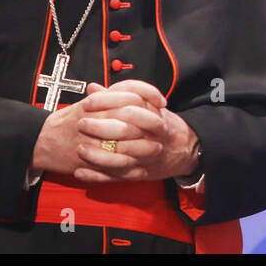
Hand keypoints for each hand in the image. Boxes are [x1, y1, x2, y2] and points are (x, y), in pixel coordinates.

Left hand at [71, 81, 199, 183]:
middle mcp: (152, 137)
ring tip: (80, 149)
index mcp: (154, 116)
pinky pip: (116, 177)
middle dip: (101, 128)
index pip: (131, 106)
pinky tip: (81, 172)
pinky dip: (97, 176)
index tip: (88, 103)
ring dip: (98, 156)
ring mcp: (145, 157)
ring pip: (121, 159)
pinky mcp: (139, 174)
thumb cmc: (162, 125)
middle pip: (125, 131)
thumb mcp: (147, 106)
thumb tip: (94, 88)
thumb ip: (120, 97)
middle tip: (82, 124)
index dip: (107, 103)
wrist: (185, 148)